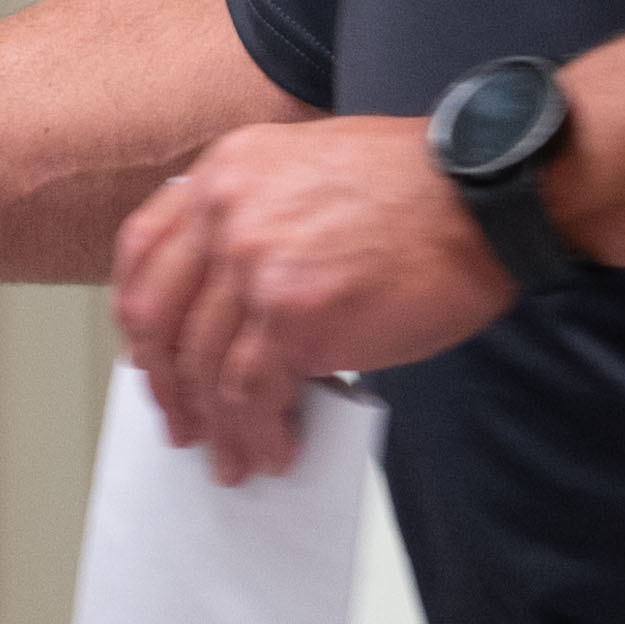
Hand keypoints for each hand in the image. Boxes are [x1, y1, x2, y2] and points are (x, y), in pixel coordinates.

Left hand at [110, 116, 513, 481]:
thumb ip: (254, 217)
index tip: (149, 358)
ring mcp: (255, 261)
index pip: (143, 251)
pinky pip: (251, 392)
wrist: (482, 196)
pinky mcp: (295, 314)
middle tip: (182, 422)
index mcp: (224, 171)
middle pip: (159, 316)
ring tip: (234, 456)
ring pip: (204, 365)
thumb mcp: (304, 167)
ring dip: (216, 425)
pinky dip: (257, 432)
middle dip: (165, 384)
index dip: (141, 319)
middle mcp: (226, 210)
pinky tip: (274, 449)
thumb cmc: (414, 187)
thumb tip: (227, 305)